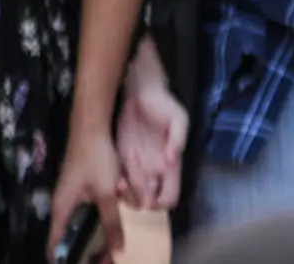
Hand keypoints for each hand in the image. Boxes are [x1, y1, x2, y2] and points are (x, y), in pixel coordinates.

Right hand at [48, 130, 124, 260]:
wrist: (92, 125)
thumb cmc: (94, 158)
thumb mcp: (106, 192)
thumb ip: (112, 222)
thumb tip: (118, 252)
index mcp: (62, 209)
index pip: (54, 245)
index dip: (64, 260)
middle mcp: (63, 205)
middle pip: (69, 238)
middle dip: (85, 252)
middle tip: (105, 260)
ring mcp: (72, 197)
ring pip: (80, 225)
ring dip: (94, 237)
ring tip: (110, 251)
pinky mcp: (82, 189)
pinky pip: (88, 213)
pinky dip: (98, 222)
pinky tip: (113, 227)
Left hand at [114, 37, 187, 209]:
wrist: (138, 91)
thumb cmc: (162, 104)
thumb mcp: (178, 118)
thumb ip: (179, 138)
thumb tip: (172, 160)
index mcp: (171, 166)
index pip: (170, 197)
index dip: (161, 202)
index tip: (151, 196)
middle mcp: (154, 171)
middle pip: (148, 201)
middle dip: (140, 196)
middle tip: (131, 182)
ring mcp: (137, 168)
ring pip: (133, 196)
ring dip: (127, 192)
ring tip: (121, 177)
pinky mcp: (121, 161)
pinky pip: (119, 184)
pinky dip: (117, 187)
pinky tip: (115, 176)